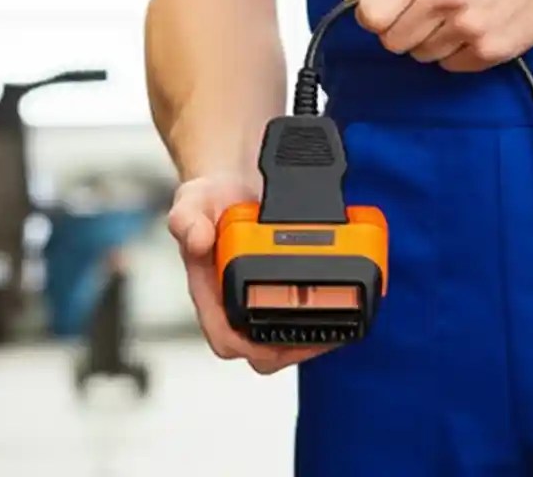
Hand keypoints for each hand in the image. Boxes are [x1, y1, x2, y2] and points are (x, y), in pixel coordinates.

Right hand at [168, 174, 332, 373]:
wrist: (234, 181)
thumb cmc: (210, 200)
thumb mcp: (193, 201)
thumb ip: (189, 219)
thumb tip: (197, 239)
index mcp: (210, 292)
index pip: (227, 339)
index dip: (252, 347)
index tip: (277, 338)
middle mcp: (234, 303)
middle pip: (263, 351)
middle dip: (293, 349)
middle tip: (323, 332)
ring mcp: (260, 299)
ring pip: (286, 340)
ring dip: (312, 336)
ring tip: (341, 318)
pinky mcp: (283, 289)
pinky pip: (302, 316)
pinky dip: (325, 314)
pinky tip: (344, 299)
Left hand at [347, 0, 532, 71]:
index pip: (369, 15)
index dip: (373, 13)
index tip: (387, 5)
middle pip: (391, 41)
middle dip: (399, 27)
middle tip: (424, 6)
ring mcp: (470, 28)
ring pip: (420, 56)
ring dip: (429, 38)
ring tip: (454, 11)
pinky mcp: (491, 51)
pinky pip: (450, 65)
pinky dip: (455, 50)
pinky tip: (472, 24)